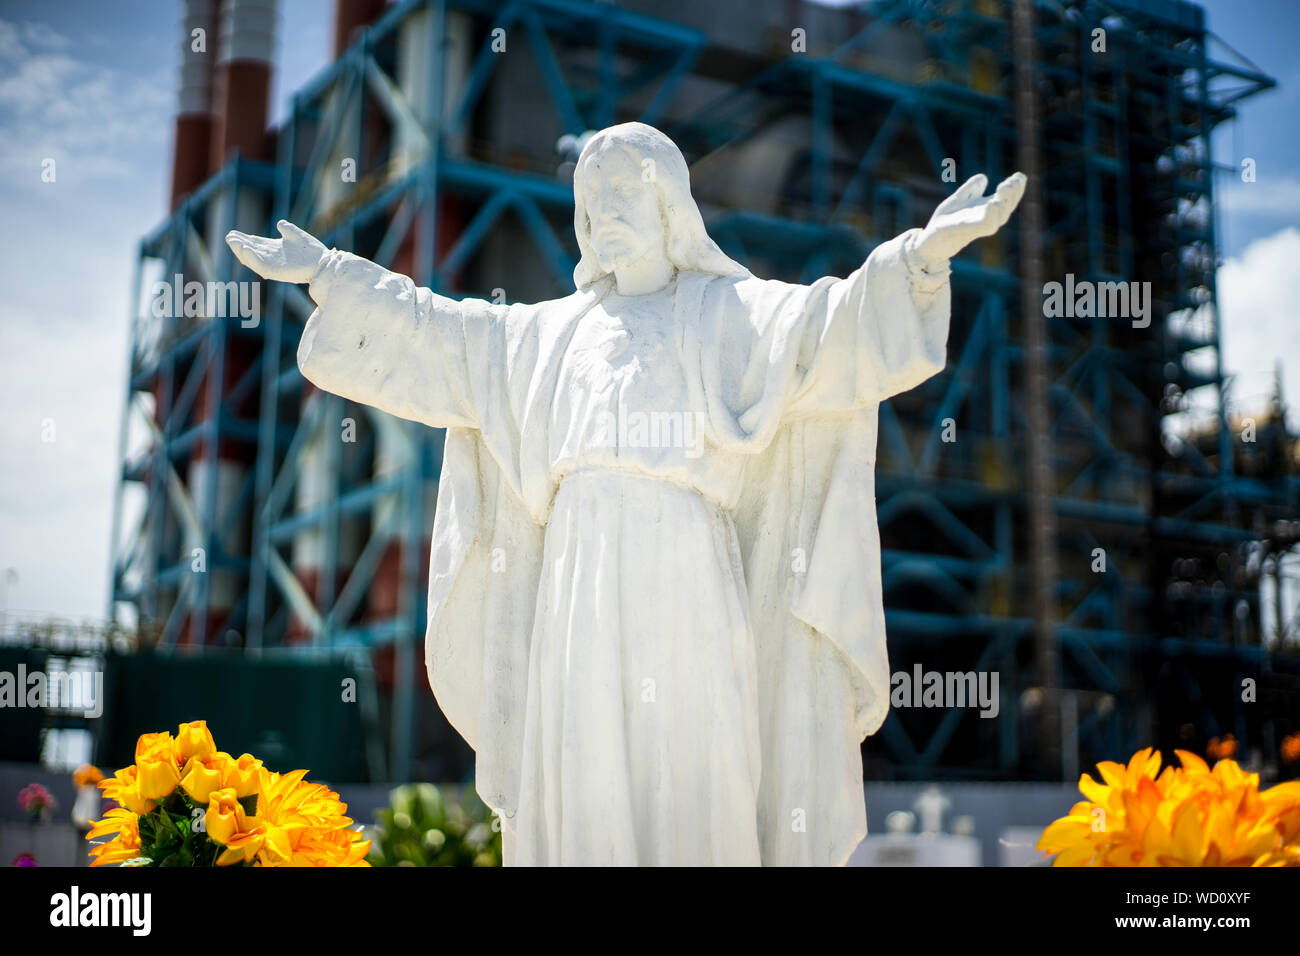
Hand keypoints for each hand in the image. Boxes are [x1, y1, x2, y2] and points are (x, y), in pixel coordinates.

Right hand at [225, 219, 326, 282]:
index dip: (244, 239)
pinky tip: (245, 249)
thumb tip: (279, 223)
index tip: (233, 233)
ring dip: (241, 250)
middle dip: (239, 244)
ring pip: (252, 259)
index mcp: (274, 249)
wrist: (324, 262)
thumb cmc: (313, 251)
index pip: (255, 244)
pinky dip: (251, 258)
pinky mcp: (276, 272)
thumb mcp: (297, 236)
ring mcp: (273, 265)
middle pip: (251, 251)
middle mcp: (271, 258)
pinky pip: (260, 265)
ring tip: (232, 241)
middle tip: (230, 237)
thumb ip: (287, 229)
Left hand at [909, 172, 1025, 266]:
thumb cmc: (944, 222)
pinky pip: (976, 227)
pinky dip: (985, 218)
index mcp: (984, 212)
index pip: (1005, 201)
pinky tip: (990, 205)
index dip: (1015, 190)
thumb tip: (984, 177)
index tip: (1019, 176)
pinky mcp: (958, 232)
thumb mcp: (958, 201)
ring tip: (1002, 195)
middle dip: (1011, 196)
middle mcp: (982, 221)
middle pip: (1004, 210)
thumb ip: (970, 190)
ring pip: (994, 221)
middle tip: (1012, 182)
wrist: (927, 243)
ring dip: (1000, 208)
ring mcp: (971, 228)